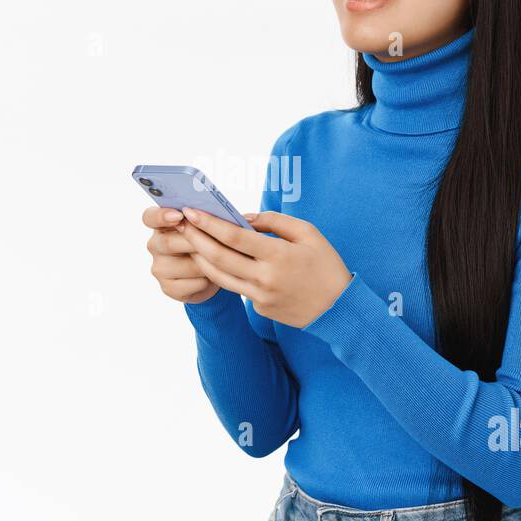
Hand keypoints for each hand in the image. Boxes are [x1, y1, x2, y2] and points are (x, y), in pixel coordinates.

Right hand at [141, 205, 219, 303]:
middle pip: (168, 242)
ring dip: (207, 263)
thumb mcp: (205, 227)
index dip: (161, 216)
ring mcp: (159, 268)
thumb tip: (206, 215)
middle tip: (215, 240)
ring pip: (186, 265)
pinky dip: (207, 280)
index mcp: (161, 224)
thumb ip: (201, 219)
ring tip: (221, 260)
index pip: (150, 217)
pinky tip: (212, 276)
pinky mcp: (168, 288)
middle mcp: (155, 245)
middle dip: (194, 241)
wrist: (214, 273)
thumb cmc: (210, 242)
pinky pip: (193, 283)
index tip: (178, 216)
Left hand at [176, 207, 353, 328]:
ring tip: (189, 241)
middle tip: (181, 223)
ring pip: (220, 276)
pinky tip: (214, 260)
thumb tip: (244, 218)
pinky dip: (223, 273)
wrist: (339, 310)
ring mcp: (260, 297)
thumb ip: (275, 221)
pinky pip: (236, 288)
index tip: (191, 211)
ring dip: (201, 258)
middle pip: (219, 257)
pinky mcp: (259, 309)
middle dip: (195, 238)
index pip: (233, 237)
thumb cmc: (326, 265)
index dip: (209, 223)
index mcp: (278, 256)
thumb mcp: (308, 233)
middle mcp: (264, 278)